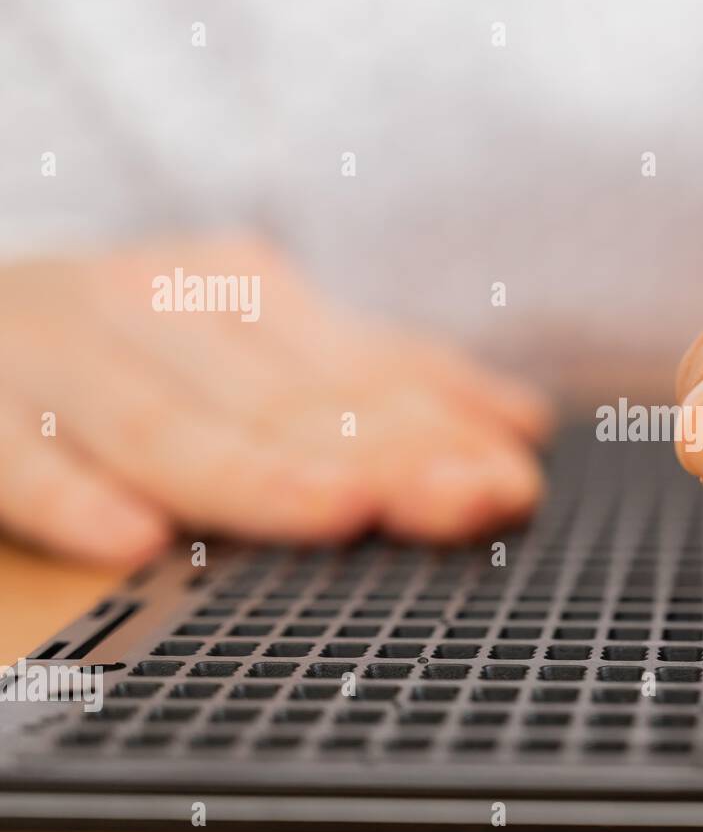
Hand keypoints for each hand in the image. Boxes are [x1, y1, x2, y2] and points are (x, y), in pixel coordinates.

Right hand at [0, 236, 550, 563]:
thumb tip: (522, 426)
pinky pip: (13, 458)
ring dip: (255, 473)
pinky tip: (129, 537)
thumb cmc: (139, 343)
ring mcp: (61, 359)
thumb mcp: (268, 344)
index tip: (512, 483)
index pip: (358, 374)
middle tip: (467, 502)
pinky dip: (68, 493)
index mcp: (241, 294)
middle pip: (281, 403)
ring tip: (338, 509)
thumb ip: (387, 383)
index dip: (441, 430)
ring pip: (164, 424)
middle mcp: (158, 310)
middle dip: (385, 458)